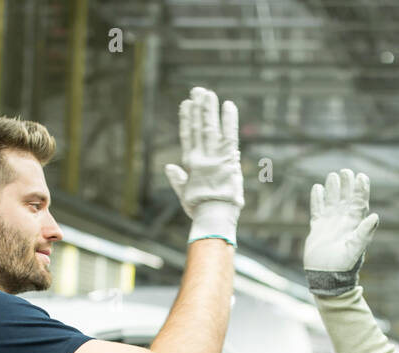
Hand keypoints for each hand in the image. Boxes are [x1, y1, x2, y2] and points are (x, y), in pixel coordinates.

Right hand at [163, 87, 243, 245]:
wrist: (213, 215)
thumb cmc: (200, 209)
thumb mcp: (185, 195)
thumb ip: (178, 179)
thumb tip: (169, 166)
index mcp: (190, 165)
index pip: (187, 136)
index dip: (186, 119)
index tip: (186, 104)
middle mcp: (200, 156)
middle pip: (198, 127)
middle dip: (198, 108)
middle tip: (198, 90)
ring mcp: (214, 156)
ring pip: (210, 127)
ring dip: (209, 109)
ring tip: (209, 92)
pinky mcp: (228, 158)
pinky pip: (229, 134)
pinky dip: (229, 119)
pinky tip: (228, 105)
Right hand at [304, 168, 378, 276]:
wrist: (326, 277)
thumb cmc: (343, 266)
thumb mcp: (355, 249)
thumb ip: (364, 233)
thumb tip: (376, 216)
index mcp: (354, 224)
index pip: (359, 202)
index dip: (360, 189)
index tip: (361, 176)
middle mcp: (343, 221)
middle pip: (346, 198)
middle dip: (346, 185)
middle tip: (346, 171)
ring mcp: (330, 224)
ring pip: (332, 202)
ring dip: (333, 189)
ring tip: (333, 176)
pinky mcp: (318, 228)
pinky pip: (318, 210)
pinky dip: (317, 199)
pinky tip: (317, 188)